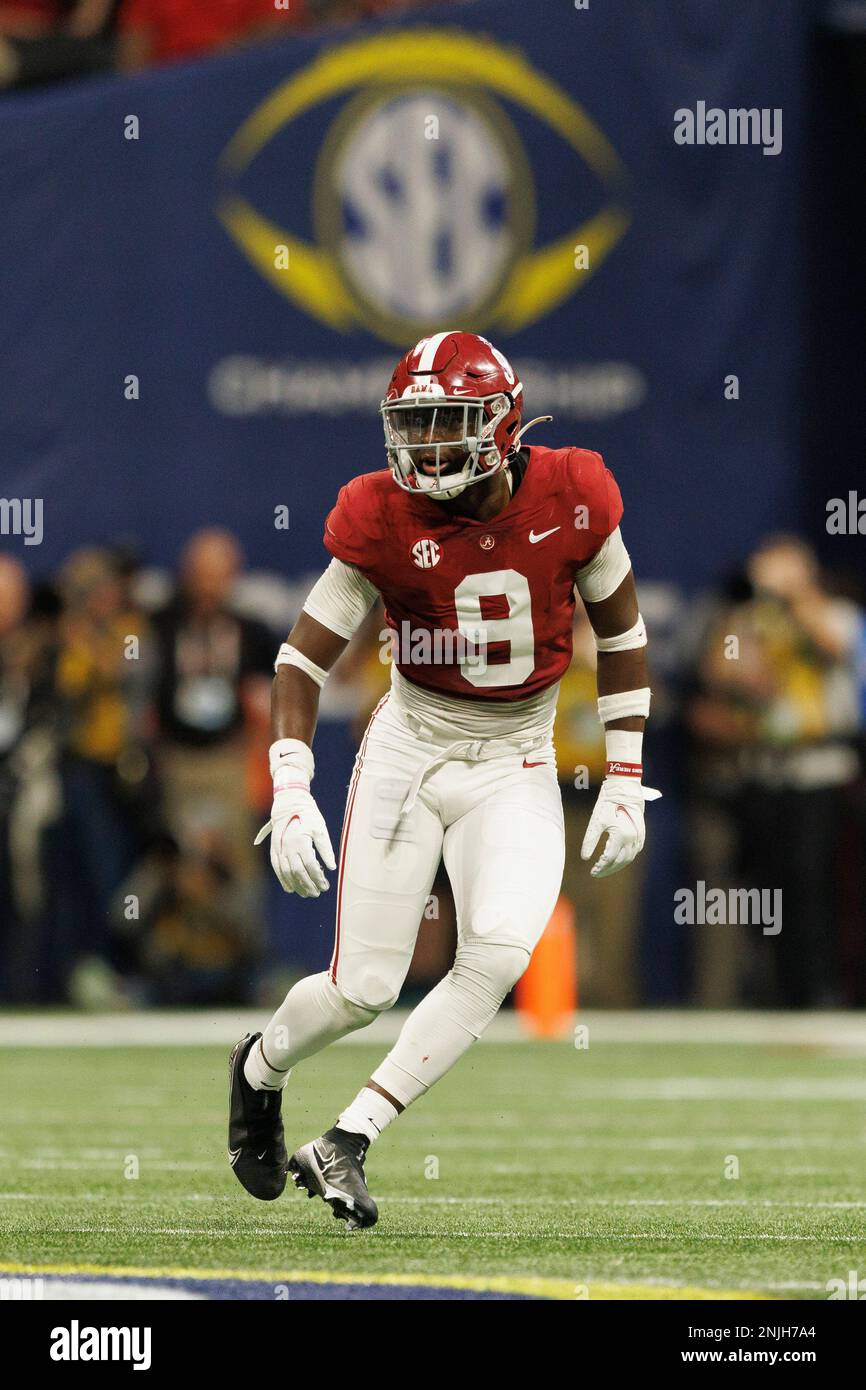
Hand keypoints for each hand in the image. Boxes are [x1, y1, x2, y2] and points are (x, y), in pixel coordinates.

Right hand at [254, 783, 335, 897]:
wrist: (290, 803)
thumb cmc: (308, 815)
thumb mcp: (321, 829)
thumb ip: (326, 849)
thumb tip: (332, 867)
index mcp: (301, 841)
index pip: (310, 865)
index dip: (318, 877)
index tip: (325, 885)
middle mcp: (288, 846)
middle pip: (298, 872)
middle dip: (308, 885)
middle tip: (317, 893)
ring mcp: (279, 848)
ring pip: (287, 872)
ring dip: (297, 885)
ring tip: (306, 893)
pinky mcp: (274, 849)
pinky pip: (277, 868)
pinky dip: (283, 879)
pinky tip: (290, 888)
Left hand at [581, 776, 660, 878]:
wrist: (625, 788)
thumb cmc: (608, 803)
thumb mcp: (596, 821)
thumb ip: (590, 841)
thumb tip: (585, 858)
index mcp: (621, 836)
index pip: (610, 859)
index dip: (600, 867)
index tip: (592, 872)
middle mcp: (632, 839)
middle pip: (621, 861)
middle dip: (609, 869)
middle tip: (597, 873)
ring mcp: (639, 836)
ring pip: (629, 858)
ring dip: (618, 865)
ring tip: (606, 868)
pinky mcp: (641, 833)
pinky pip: (635, 851)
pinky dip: (626, 858)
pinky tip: (619, 859)